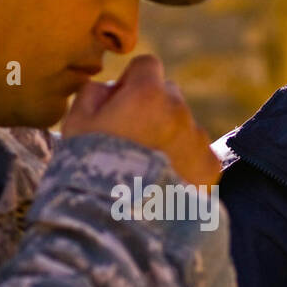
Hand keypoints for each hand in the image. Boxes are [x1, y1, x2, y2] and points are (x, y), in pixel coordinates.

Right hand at [61, 55, 219, 185]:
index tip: (120, 106)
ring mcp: (198, 140)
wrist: (117, 221)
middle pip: (169, 95)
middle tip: (131, 143)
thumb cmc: (89, 170)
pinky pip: (198, 155)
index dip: (131, 83)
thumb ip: (93, 93)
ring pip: (185, 127)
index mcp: (146, 93)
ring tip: (145, 172)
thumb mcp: (75, 125)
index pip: (147, 65)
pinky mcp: (210, 169)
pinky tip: (163, 185)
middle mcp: (179, 110)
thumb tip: (110, 88)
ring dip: (170, 139)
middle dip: (153, 110)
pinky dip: (185, 165)